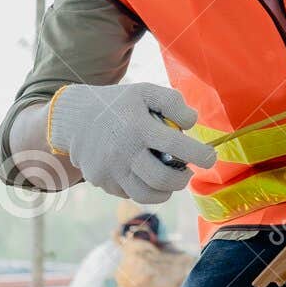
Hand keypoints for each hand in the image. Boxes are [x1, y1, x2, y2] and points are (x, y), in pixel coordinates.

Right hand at [48, 82, 217, 203]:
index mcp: (137, 126)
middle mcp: (123, 151)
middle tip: (186, 171)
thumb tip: (192, 123)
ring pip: (147, 195)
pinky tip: (144, 174)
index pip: (176, 145)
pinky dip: (143, 188)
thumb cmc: (118, 104)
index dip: (199, 155)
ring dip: (166, 190)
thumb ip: (172, 102)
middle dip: (182, 179)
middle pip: (163, 179)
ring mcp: (110, 170)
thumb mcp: (144, 91)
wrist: (75, 118)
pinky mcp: (102, 182)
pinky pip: (130, 193)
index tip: (210, 158)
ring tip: (169, 179)